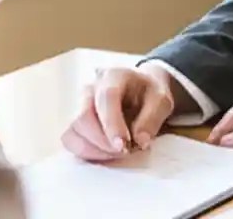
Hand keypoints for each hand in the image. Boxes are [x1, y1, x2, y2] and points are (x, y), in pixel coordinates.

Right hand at [61, 66, 177, 162]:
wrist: (140, 90)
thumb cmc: (149, 94)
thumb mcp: (161, 100)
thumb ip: (153, 118)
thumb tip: (141, 141)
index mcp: (114, 77)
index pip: (106, 98)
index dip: (112, 124)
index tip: (123, 146)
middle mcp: (90, 89)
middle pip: (83, 117)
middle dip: (103, 142)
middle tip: (126, 151)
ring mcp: (79, 105)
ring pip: (73, 131)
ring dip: (95, 150)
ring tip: (118, 153)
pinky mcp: (76, 123)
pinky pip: (71, 141)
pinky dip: (87, 153)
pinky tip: (106, 155)